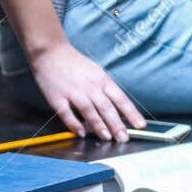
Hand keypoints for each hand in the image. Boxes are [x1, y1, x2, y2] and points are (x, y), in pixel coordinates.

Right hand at [29, 40, 144, 141]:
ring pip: (89, 111)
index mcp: (103, 81)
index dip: (131, 113)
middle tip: (124, 138)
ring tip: (107, 137)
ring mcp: (73, 92)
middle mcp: (90, 87)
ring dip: (98, 125)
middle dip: (117, 124)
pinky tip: (81, 133)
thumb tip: (116, 111)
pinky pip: (66, 113)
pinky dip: (74, 124)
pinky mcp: (57, 97)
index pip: (121, 99)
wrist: (51, 53)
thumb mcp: (98, 73)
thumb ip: (106, 91)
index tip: (140, 125)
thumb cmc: (77, 65)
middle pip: (106, 107)